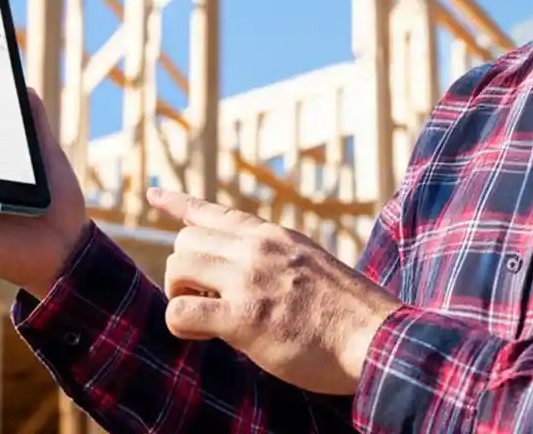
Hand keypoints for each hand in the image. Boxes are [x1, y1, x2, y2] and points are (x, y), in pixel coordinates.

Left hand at [148, 188, 402, 395]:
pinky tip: (207, 335)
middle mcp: (259, 248)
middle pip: (185, 240)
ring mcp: (250, 279)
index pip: (214, 211)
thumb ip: (278, 260)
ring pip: (177, 265)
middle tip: (210, 301)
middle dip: (186, 272)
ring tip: (213, 318)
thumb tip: (245, 271)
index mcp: (275, 237)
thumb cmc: (350, 314)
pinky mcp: (245, 318)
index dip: (178, 204)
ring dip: (183, 294)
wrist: (378, 337)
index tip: (154, 194)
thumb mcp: (312, 265)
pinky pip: (180, 311)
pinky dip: (182, 325)